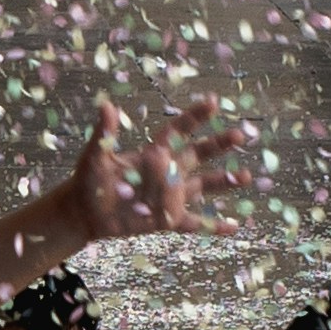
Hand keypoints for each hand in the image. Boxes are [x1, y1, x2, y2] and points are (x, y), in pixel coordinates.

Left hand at [57, 96, 248, 244]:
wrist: (84, 212)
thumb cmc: (88, 180)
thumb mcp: (96, 155)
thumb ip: (104, 133)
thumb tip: (106, 105)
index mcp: (152, 153)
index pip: (178, 131)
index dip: (195, 117)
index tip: (213, 102)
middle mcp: (166, 172)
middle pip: (198, 154)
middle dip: (219, 145)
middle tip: (240, 135)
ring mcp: (169, 196)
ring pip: (203, 186)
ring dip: (224, 181)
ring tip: (246, 176)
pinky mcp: (166, 219)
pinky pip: (194, 223)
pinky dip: (212, 226)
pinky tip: (233, 227)